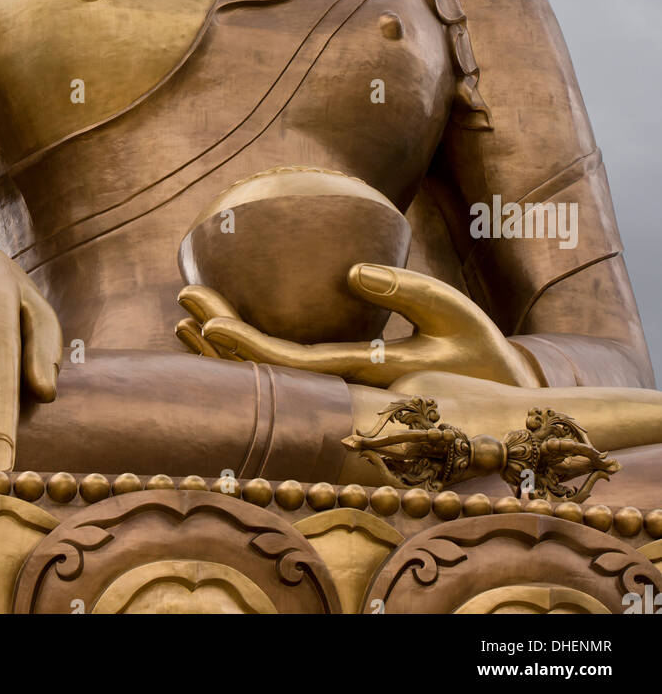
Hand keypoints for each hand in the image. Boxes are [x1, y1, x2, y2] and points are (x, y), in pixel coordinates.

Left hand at [177, 263, 536, 386]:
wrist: (510, 421)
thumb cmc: (484, 360)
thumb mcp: (456, 317)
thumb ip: (408, 291)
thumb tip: (350, 271)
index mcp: (368, 384)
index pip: (290, 368)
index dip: (245, 345)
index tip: (208, 316)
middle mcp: (344, 402)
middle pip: (266, 378)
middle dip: (219, 341)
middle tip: (183, 297)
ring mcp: (342, 404)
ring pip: (270, 385)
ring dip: (227, 355)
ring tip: (187, 319)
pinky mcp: (345, 398)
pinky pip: (286, 382)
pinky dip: (252, 360)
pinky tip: (226, 339)